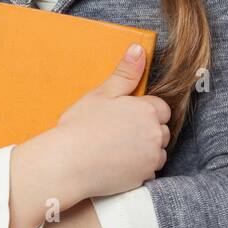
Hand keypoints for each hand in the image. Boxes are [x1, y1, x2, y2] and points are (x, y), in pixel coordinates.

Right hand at [53, 43, 170, 196]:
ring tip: (117, 150)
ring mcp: (151, 158)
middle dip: (147, 132)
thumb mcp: (102, 93)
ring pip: (157, 153)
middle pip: (162, 131)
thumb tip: (139, 49)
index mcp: (147, 110)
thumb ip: (125, 72)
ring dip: (145, 152)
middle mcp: (155, 134)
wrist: (66, 163)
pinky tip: (117, 166)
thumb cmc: (80, 126)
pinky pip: (148, 172)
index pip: (161, 109)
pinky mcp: (144, 178)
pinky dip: (137, 170)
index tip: (126, 117)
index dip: (144, 112)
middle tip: (118, 134)